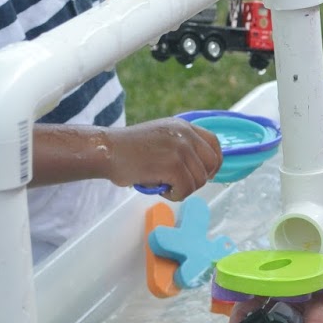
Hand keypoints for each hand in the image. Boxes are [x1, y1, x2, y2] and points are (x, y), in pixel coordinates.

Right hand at [102, 118, 221, 197]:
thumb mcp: (161, 137)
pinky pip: (186, 189)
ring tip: (163, 186)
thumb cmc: (128, 149)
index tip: (207, 174)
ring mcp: (180, 149)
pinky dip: (175, 195)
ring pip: (199, 180)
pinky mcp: (173, 165)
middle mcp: (185, 134)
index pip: (214, 143)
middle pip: (211, 164)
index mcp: (183, 126)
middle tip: (181, 184)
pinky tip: (160, 190)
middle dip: (199, 179)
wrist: (107, 150)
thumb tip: (199, 168)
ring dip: (183, 189)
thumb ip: (180, 146)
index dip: (214, 162)